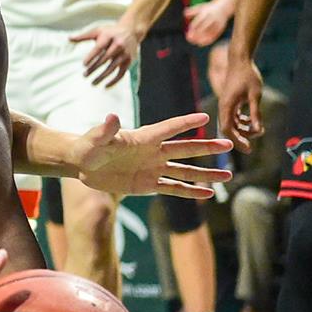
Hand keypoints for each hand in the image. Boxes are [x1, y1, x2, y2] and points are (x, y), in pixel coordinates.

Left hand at [70, 23, 141, 87]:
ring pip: (113, 67)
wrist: (131, 31)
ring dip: (102, 76)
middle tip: (85, 75)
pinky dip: (114, 81)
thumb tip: (69, 39)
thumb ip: (83, 36)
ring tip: (93, 83)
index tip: (84, 65)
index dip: (91, 56)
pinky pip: (122, 73)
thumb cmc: (110, 32)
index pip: (99, 47)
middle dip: (94, 68)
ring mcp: (125, 53)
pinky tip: (105, 86)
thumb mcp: (98, 31)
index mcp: (109, 36)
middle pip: (105, 59)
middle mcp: (118, 44)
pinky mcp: (129, 61)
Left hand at [72, 113, 232, 198]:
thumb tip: (112, 117)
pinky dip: (190, 192)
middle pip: (185, 149)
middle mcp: (153, 152)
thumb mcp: (95, 139)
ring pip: (184, 171)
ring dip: (205, 174)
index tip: (206, 118)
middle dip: (207, 147)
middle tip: (229, 144)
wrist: (82, 165)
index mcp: (143, 137)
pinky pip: (173, 189)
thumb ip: (106, 130)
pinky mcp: (148, 185)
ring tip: (227, 175)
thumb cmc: (88, 146)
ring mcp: (153, 169)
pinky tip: (208, 194)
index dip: (186, 123)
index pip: (169, 128)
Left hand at [183, 0, 233, 46]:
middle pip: (204, 27)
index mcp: (206, 12)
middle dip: (197, 34)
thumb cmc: (208, 8)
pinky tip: (201, 44)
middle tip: (189, 39)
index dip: (193, 27)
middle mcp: (212, 18)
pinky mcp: (221, 28)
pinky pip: (214, 35)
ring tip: (195, 43)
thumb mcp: (200, 7)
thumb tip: (185, 14)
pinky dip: (208, 40)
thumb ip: (192, 11)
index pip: (198, 21)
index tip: (188, 33)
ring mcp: (217, 23)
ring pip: (210, 32)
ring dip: (202, 38)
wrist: (224, 7)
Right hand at [214, 50, 265, 150]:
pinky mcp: (229, 102)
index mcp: (226, 106)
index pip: (227, 130)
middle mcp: (223, 107)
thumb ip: (255, 114)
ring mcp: (226, 105)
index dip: (237, 141)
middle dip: (241, 138)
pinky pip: (233, 118)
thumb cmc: (248, 76)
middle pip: (228, 129)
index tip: (249, 149)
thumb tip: (258, 131)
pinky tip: (252, 121)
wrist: (240, 60)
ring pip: (231, 125)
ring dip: (243, 130)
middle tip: (254, 145)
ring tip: (258, 130)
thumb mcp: (255, 96)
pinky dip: (242, 123)